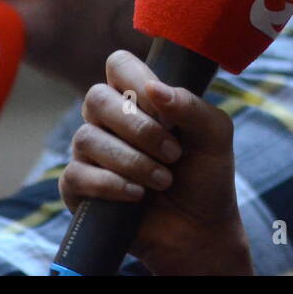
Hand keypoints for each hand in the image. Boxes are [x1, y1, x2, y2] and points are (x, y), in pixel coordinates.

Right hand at [58, 49, 251, 274]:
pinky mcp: (78, 187)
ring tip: (164, 179)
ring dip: (132, 161)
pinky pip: (77, 174)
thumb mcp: (215, 135)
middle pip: (96, 98)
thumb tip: (154, 89)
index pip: (119, 64)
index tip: (166, 109)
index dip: (138, 81)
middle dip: (139, 127)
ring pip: (87, 138)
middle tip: (173, 152)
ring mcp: (90, 152)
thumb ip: (191, 106)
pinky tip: (138, 194)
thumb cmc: (206, 175)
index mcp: (139, 98)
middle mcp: (110, 120)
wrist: (199, 229)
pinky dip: (112, 184)